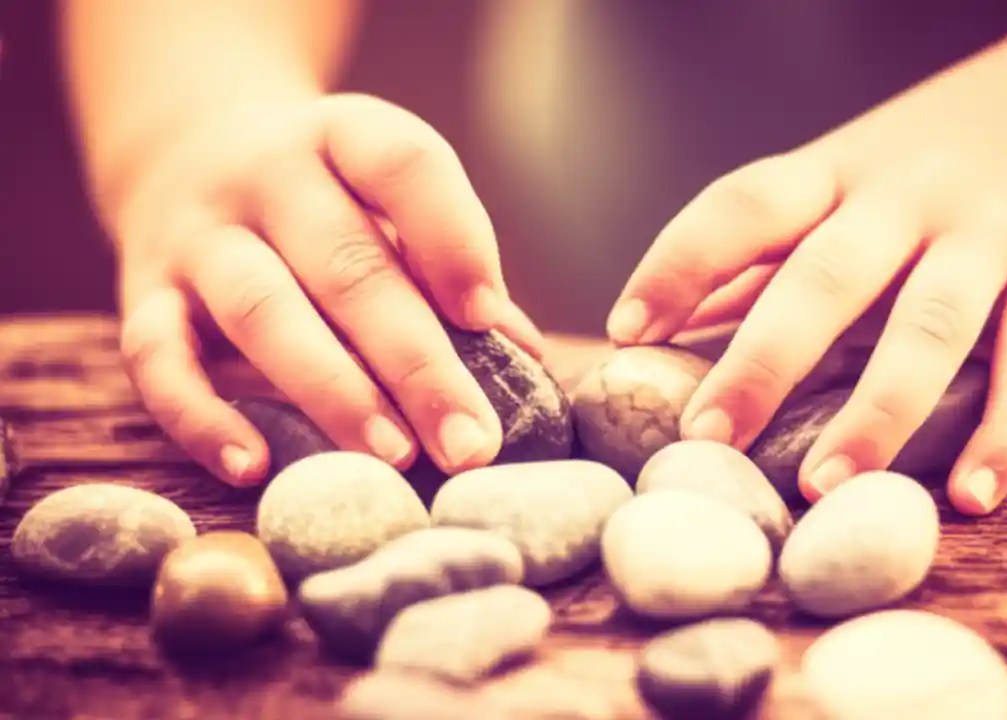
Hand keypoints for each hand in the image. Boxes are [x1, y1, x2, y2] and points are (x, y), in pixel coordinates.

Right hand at [113, 94, 541, 485]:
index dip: (452, 239)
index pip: (402, 165)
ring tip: (395, 456)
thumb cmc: (324, 203)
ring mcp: (197, 235)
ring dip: (332, 391)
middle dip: (416, 361)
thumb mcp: (383, 206)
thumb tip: (525, 358)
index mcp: (342, 137)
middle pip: (347, 264)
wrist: (182, 152)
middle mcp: (265, 176)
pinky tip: (253, 467)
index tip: (487, 319)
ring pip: (261, 311)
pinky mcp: (140, 294)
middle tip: (469, 441)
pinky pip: (157, 359)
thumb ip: (445, 270)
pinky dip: (202, 418)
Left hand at [608, 23, 1006, 513]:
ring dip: (875, 413)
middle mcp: (908, 197)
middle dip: (762, 359)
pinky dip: (1006, 432)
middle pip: (826, 276)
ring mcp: (992, 234)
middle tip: (707, 438)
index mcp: (838, 171)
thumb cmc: (939, 160)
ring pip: (930, 327)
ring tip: (823, 486)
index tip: (624, 331)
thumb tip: (672, 335)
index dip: (678, 263)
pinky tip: (969, 496)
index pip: (744, 206)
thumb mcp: (849, 181)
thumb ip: (771, 256)